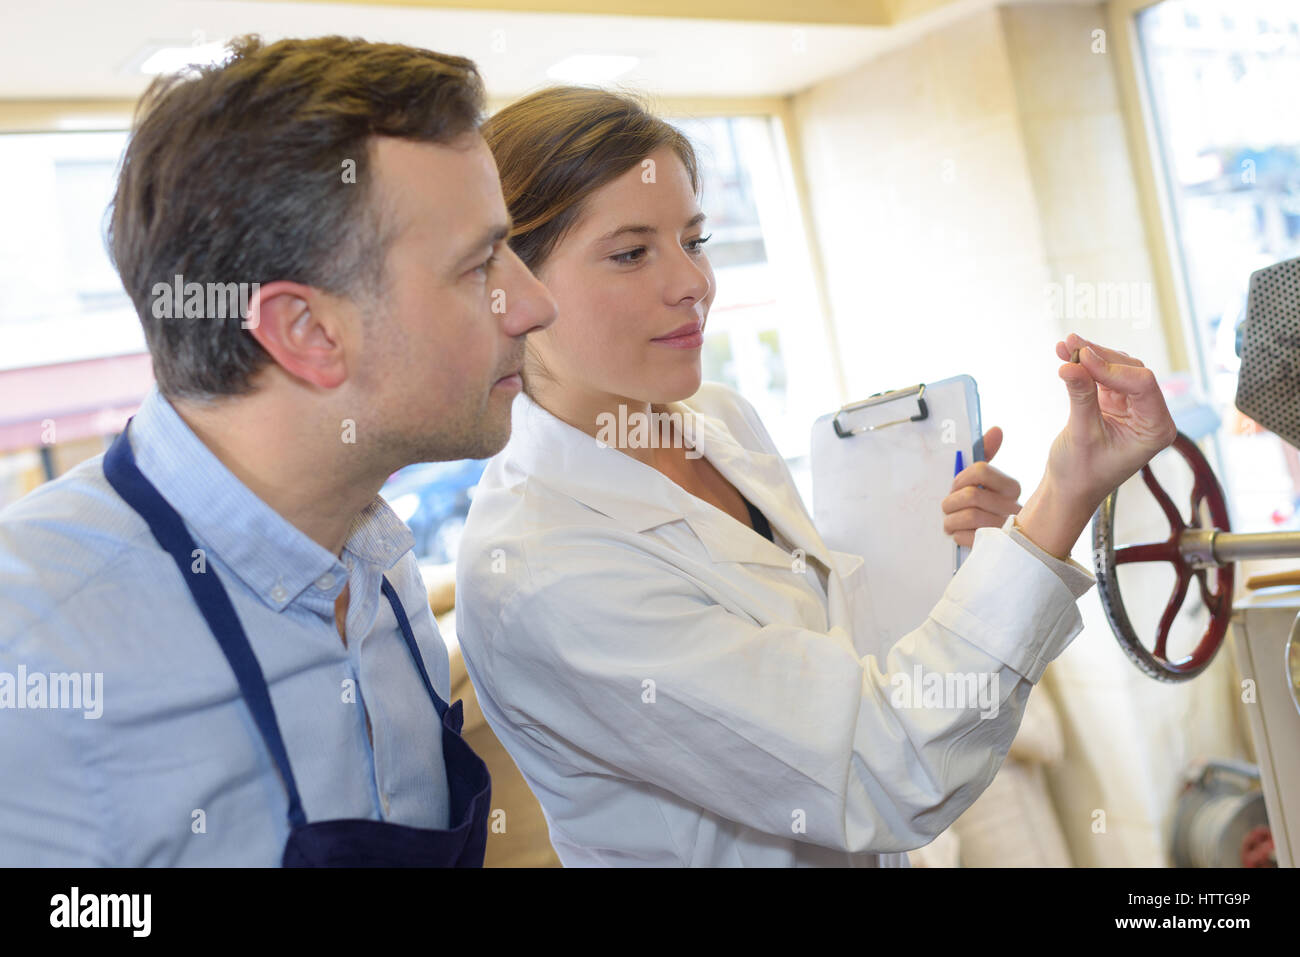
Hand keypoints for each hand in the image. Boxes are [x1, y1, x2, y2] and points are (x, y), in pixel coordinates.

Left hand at [942, 426, 1021, 547]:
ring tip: (950, 522)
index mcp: (1011, 488)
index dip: (960, 478)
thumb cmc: (983, 506)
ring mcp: (1004, 529)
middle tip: (949, 507)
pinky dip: (957, 535)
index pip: (981, 470)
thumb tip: (997, 429)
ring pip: (967, 516)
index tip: (955, 485)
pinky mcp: (993, 548)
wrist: (992, 544)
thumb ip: (986, 454)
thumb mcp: (984, 481)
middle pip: (971, 495)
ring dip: (950, 520)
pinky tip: (961, 534)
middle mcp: (1012, 508)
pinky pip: (965, 537)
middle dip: (951, 502)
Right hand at [1017, 333, 1177, 557]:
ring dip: (1090, 357)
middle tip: (1070, 345)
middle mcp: (1150, 415)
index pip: (1143, 385)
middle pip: (1131, 372)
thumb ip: (1080, 396)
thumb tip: (1070, 363)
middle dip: (1100, 357)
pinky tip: (1066, 355)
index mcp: (1156, 429)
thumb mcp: (1081, 434)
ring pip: (1117, 370)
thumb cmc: (1081, 474)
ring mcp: (1133, 408)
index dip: (1112, 369)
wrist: (1069, 491)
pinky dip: (1085, 367)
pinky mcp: (1115, 405)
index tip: (1081, 359)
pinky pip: (1102, 378)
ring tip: (1065, 345)